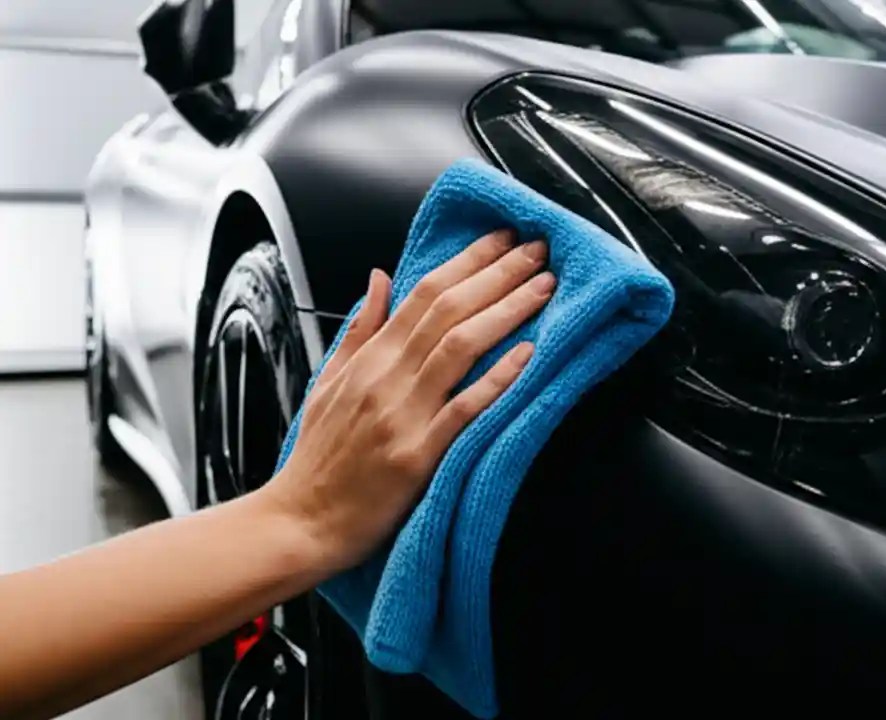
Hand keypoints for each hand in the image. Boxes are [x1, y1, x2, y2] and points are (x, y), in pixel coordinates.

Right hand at [265, 229, 554, 573]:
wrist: (300, 523)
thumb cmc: (318, 460)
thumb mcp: (328, 382)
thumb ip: (359, 329)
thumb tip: (380, 277)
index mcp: (369, 360)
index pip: (424, 292)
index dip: (468, 261)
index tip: (503, 238)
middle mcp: (386, 379)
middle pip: (448, 309)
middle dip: (498, 273)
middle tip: (539, 249)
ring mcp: (402, 415)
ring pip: (460, 347)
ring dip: (506, 311)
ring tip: (543, 287)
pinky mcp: (417, 456)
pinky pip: (464, 408)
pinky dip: (497, 379)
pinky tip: (529, 354)